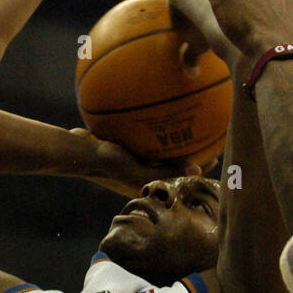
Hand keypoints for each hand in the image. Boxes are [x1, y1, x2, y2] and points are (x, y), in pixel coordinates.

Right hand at [71, 128, 212, 192]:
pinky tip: (166, 107)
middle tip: (212, 136)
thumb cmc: (105, 163)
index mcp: (149, 184)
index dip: (200, 169)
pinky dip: (159, 125)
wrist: (76, 149)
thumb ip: (165, 171)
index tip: (217, 155)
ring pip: (163, 148)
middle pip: (175, 163)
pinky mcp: (127, 144)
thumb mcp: (137, 170)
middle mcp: (144, 172)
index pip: (181, 179)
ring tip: (195, 122)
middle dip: (194, 152)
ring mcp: (135, 158)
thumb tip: (196, 167)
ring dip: (177, 138)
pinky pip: (148, 134)